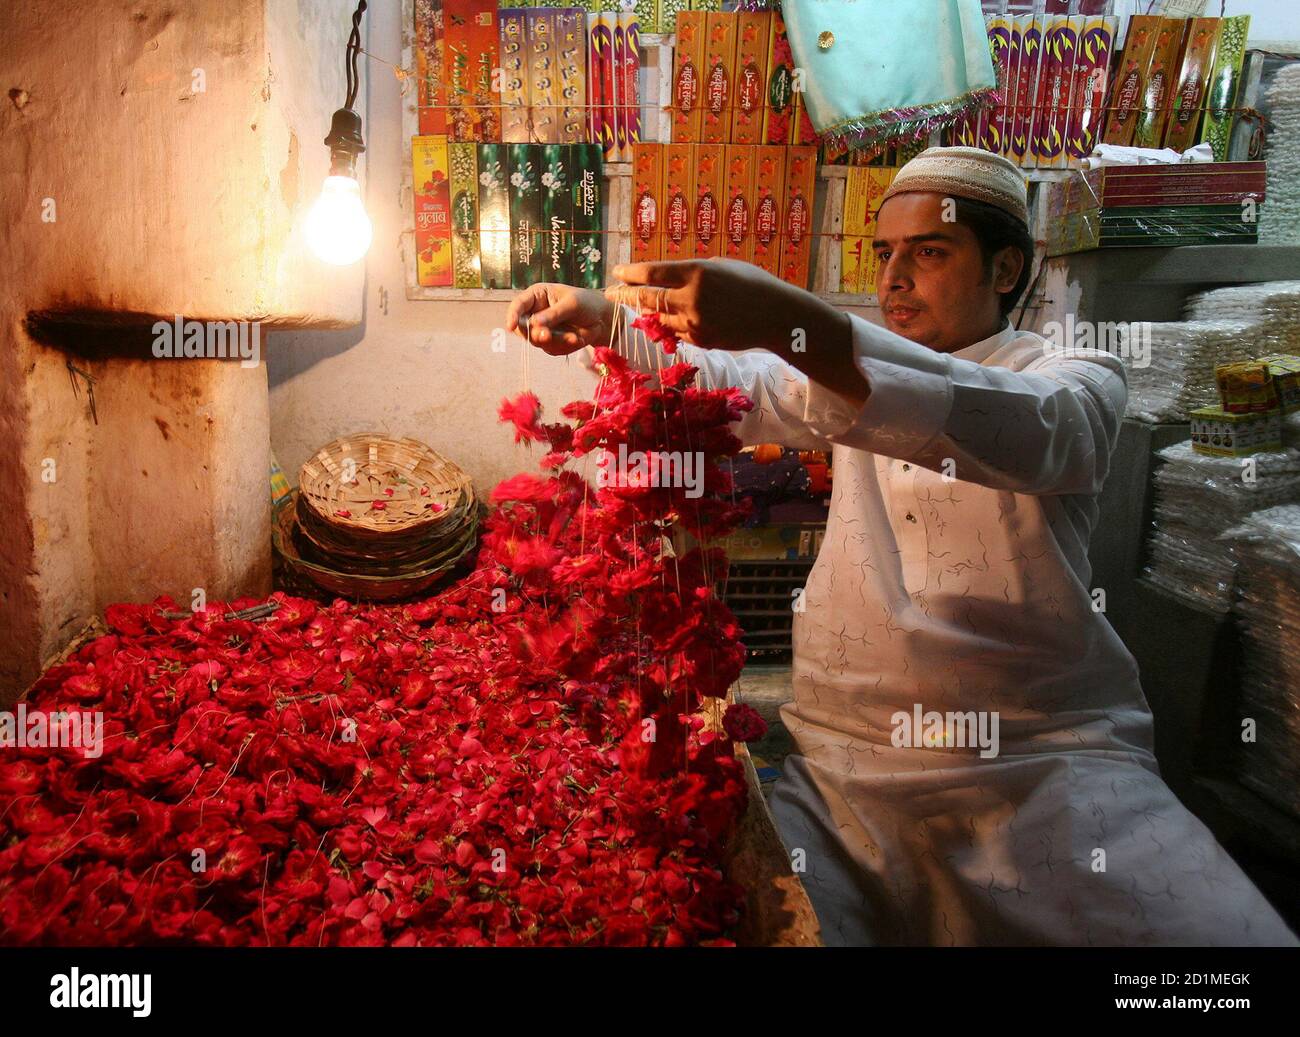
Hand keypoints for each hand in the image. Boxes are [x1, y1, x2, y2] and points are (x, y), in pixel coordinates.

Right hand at [505, 283, 615, 355]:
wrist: (602, 319)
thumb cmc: (587, 303)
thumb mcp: (571, 305)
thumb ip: (553, 314)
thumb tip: (535, 324)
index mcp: (537, 296)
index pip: (518, 305)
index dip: (512, 316)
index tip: (511, 326)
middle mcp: (536, 313)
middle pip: (522, 328)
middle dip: (536, 334)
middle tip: (547, 335)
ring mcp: (542, 329)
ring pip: (537, 341)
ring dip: (556, 341)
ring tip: (574, 337)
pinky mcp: (551, 342)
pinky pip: (551, 349)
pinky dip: (564, 346)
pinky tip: (576, 339)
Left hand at [605, 257, 833, 352]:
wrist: (777, 316)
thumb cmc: (751, 283)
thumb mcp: (720, 266)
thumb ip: (691, 272)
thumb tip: (664, 278)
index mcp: (697, 272)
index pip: (651, 273)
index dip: (629, 273)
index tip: (616, 272)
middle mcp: (692, 298)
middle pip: (646, 298)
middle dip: (624, 295)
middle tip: (609, 292)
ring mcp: (695, 323)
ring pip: (659, 318)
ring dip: (646, 312)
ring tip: (635, 305)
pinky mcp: (701, 341)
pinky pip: (677, 332)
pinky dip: (671, 325)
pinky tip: (669, 319)